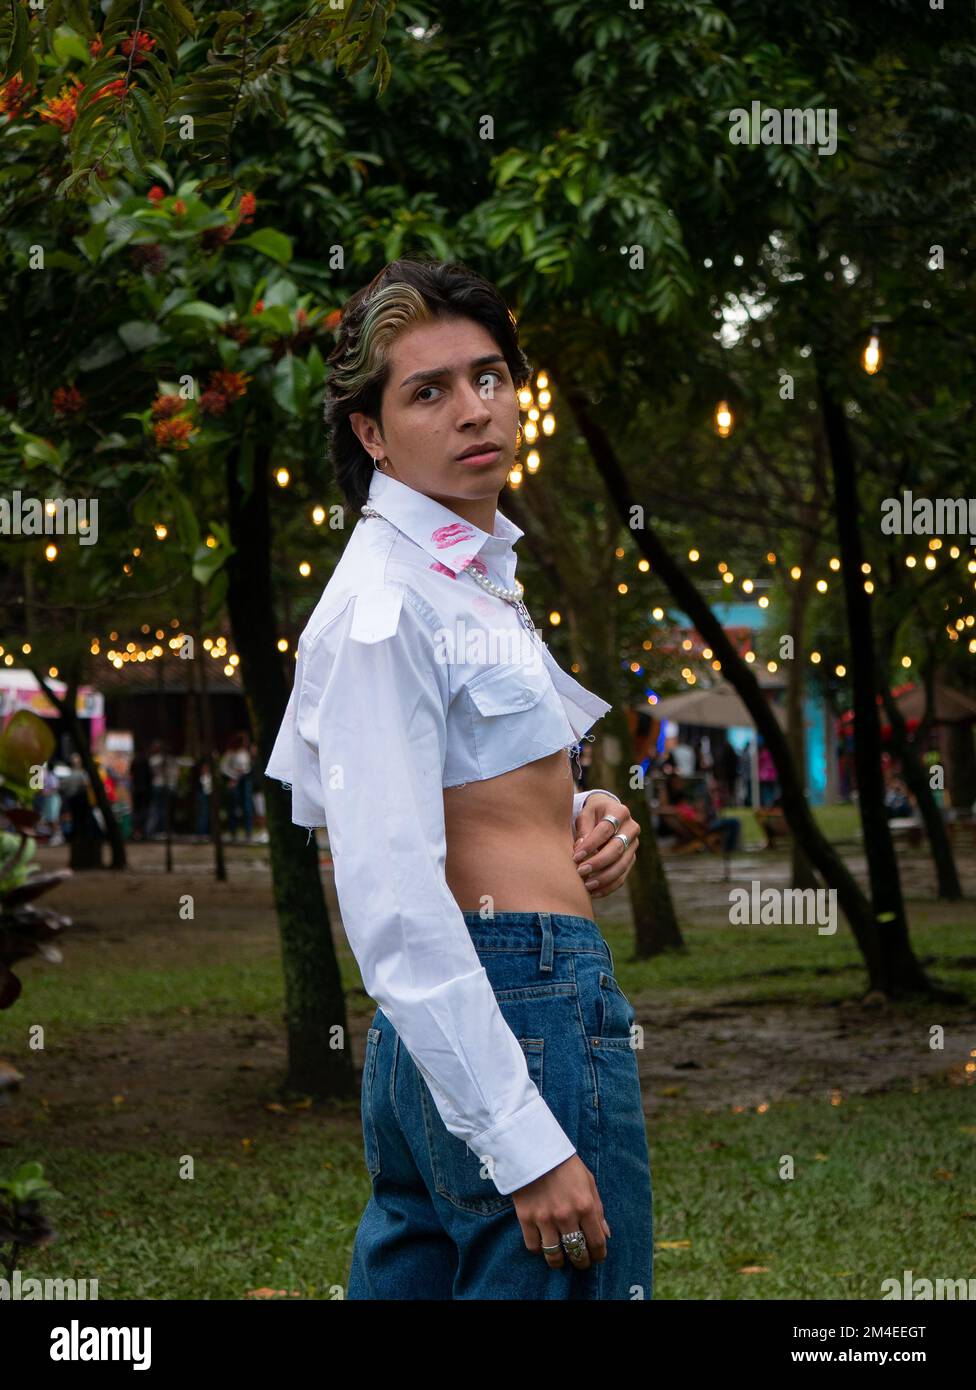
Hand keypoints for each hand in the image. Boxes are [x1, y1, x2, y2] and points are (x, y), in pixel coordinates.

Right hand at [512, 1154, 610, 1269]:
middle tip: (580, 1261)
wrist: (533, 1149)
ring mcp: (545, 1218)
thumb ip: (598, 1209)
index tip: (597, 1258)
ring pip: (554, 1256)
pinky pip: (533, 1246)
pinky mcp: (526, 1218)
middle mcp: (566, 1215)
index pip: (597, 1242)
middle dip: (581, 1261)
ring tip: (561, 1260)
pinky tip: (543, 1245)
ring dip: (560, 1262)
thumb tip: (606, 1235)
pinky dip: (539, 1250)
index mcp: (585, 1205)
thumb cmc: (565, 1165)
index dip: (599, 1255)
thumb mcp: (588, 1182)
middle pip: (577, 1252)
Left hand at [572, 793, 638, 898]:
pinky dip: (608, 887)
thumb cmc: (592, 814)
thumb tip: (580, 849)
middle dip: (598, 862)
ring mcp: (633, 845)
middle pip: (617, 849)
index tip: (575, 856)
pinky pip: (622, 876)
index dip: (591, 844)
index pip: (606, 830)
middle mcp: (631, 828)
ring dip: (603, 878)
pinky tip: (594, 892)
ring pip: (622, 865)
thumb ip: (583, 829)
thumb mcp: (585, 814)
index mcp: (619, 812)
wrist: (606, 814)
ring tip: (586, 885)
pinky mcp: (631, 859)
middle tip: (580, 871)